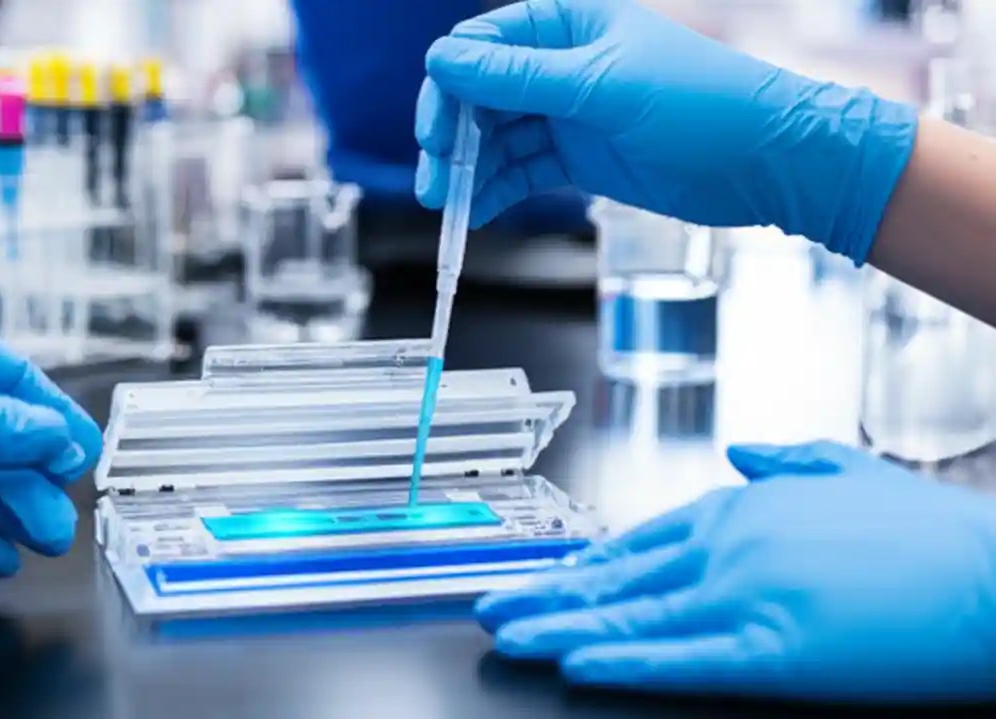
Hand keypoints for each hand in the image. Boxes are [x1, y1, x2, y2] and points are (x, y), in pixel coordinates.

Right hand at [415, 0, 918, 262]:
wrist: (767, 162)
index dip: (450, 86)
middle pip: (479, 96)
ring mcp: (567, 113)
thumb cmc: (703, 104)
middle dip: (450, 138)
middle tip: (434, 181)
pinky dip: (495, 191)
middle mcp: (560, 65)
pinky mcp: (577, 157)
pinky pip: (519, 171)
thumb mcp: (602, 87)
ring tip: (447, 206)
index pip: (483, 44)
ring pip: (494, 138)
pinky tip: (475, 212)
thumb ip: (518, 77)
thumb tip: (443, 60)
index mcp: (567, 25)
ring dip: (466, 171)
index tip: (433, 130)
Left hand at [476, 441, 995, 703]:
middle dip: (548, 596)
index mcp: (741, 505)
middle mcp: (729, 542)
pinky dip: (624, 661)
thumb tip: (737, 454)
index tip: (542, 579)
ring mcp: (747, 592)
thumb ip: (785, 461)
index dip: (584, 568)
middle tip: (490, 608)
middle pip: (618, 579)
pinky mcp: (775, 648)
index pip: (639, 542)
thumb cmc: (930, 531)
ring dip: (561, 628)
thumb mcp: (848, 471)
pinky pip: (681, 658)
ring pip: (631, 616)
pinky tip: (579, 665)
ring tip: (509, 637)